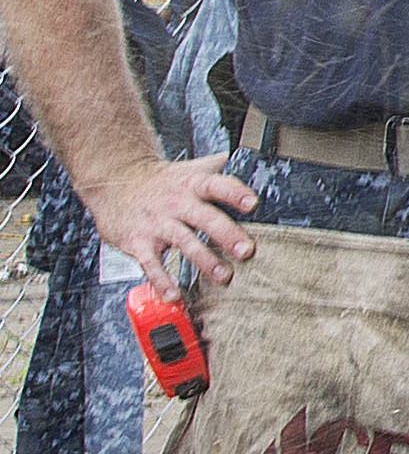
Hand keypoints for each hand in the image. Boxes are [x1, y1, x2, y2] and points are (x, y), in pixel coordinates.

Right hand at [97, 157, 257, 287]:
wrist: (112, 181)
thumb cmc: (157, 180)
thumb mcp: (185, 169)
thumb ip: (212, 168)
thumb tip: (238, 159)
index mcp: (191, 185)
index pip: (216, 185)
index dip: (234, 193)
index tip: (251, 203)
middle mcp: (176, 203)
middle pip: (205, 217)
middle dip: (227, 234)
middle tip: (246, 251)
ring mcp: (157, 223)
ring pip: (183, 241)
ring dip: (204, 260)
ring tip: (223, 276)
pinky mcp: (138, 241)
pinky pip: (151, 263)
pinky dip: (162, 280)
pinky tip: (174, 295)